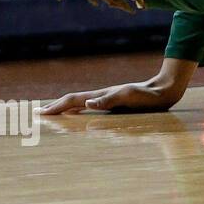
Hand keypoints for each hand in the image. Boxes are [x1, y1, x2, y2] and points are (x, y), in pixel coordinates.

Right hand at [40, 79, 183, 114]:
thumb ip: (110, 100)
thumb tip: (87, 104)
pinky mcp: (116, 103)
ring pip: (81, 103)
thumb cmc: (149, 96)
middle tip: (39, 112)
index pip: (74, 100)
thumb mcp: (130, 98)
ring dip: (66, 108)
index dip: (57, 107)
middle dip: (56, 106)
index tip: (40, 113)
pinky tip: (79, 113)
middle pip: (74, 100)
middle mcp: (103, 96)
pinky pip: (91, 107)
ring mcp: (108, 99)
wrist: (165, 90)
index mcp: (102, 96)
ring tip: (54, 113)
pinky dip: (79, 110)